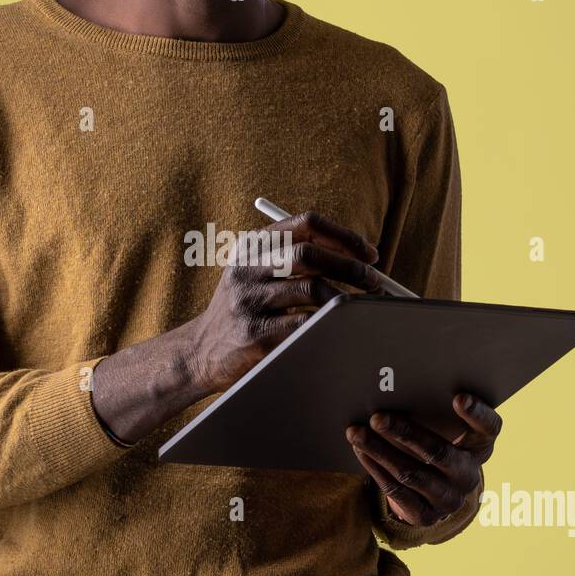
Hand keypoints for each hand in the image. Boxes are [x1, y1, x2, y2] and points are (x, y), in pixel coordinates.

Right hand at [187, 210, 385, 394]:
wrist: (200, 351)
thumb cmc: (244, 310)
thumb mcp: (256, 273)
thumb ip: (294, 259)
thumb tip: (358, 258)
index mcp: (251, 245)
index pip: (305, 224)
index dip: (343, 236)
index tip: (370, 253)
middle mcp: (246, 268)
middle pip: (310, 255)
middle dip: (350, 268)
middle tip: (374, 282)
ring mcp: (247, 300)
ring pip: (311, 290)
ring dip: (344, 300)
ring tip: (358, 310)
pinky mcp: (254, 333)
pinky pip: (304, 325)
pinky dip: (327, 325)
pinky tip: (336, 328)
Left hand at [345, 392, 500, 530]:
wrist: (433, 495)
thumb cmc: (436, 446)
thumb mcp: (446, 431)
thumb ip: (433, 411)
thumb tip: (394, 387)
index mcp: (480, 447)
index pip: (489, 429)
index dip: (478, 414)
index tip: (459, 397)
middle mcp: (469, 476)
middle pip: (439, 452)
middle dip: (405, 433)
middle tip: (377, 417)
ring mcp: (449, 499)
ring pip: (411, 473)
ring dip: (379, 451)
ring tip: (356, 433)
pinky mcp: (426, 516)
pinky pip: (396, 490)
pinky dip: (375, 468)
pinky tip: (360, 451)